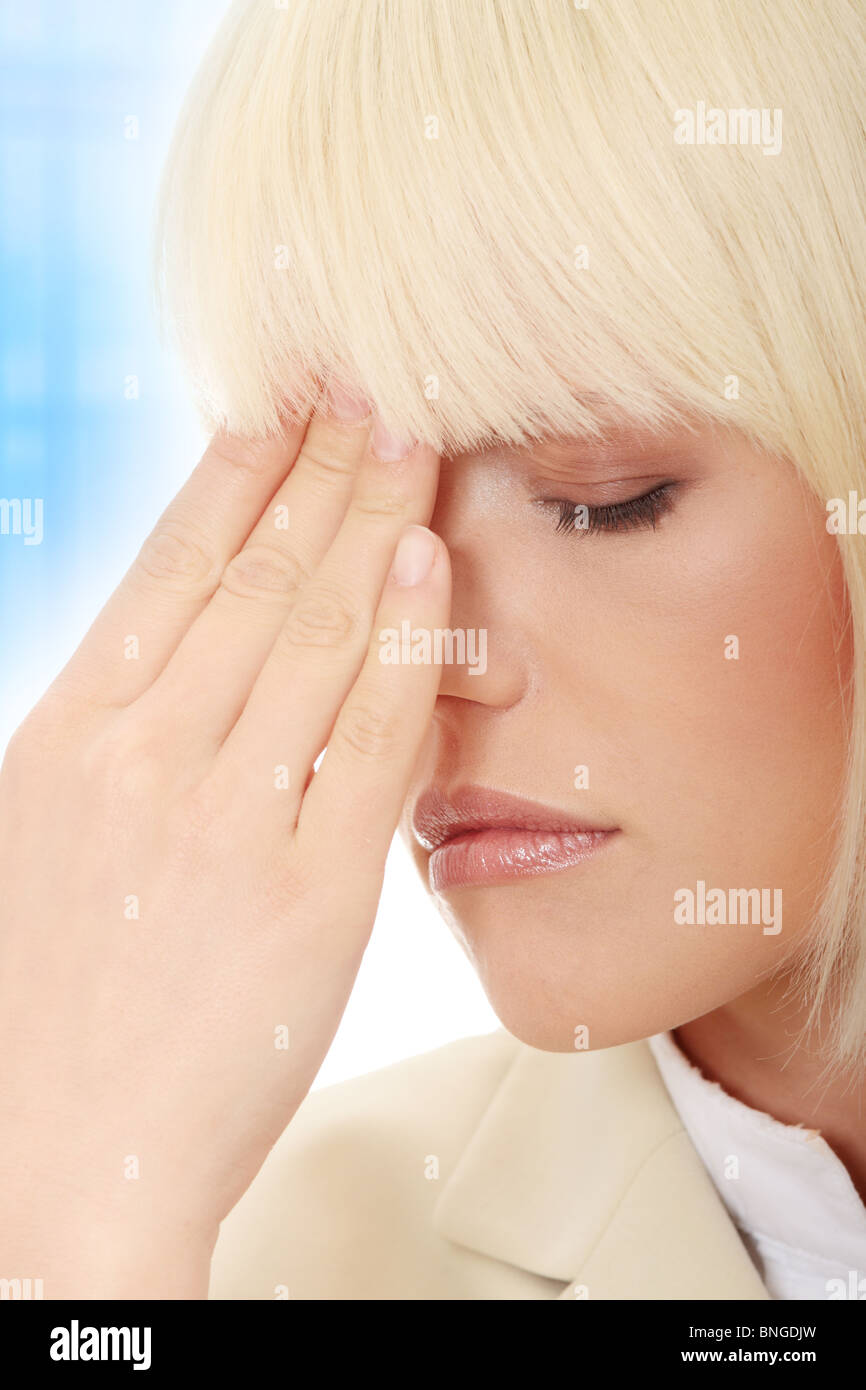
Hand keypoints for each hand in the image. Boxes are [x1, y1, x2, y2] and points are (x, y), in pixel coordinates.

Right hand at [0, 394, 448, 1295]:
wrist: (65, 1156)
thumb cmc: (46, 996)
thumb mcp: (47, 831)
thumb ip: (116, 730)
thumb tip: (180, 638)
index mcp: (71, 736)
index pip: (168, 571)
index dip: (235, 477)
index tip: (281, 405)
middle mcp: (147, 758)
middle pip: (253, 580)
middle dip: (318, 471)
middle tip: (371, 386)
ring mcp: (229, 818)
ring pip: (315, 635)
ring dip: (368, 524)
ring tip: (410, 441)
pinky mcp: (311, 887)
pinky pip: (367, 739)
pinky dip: (401, 645)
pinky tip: (425, 564)